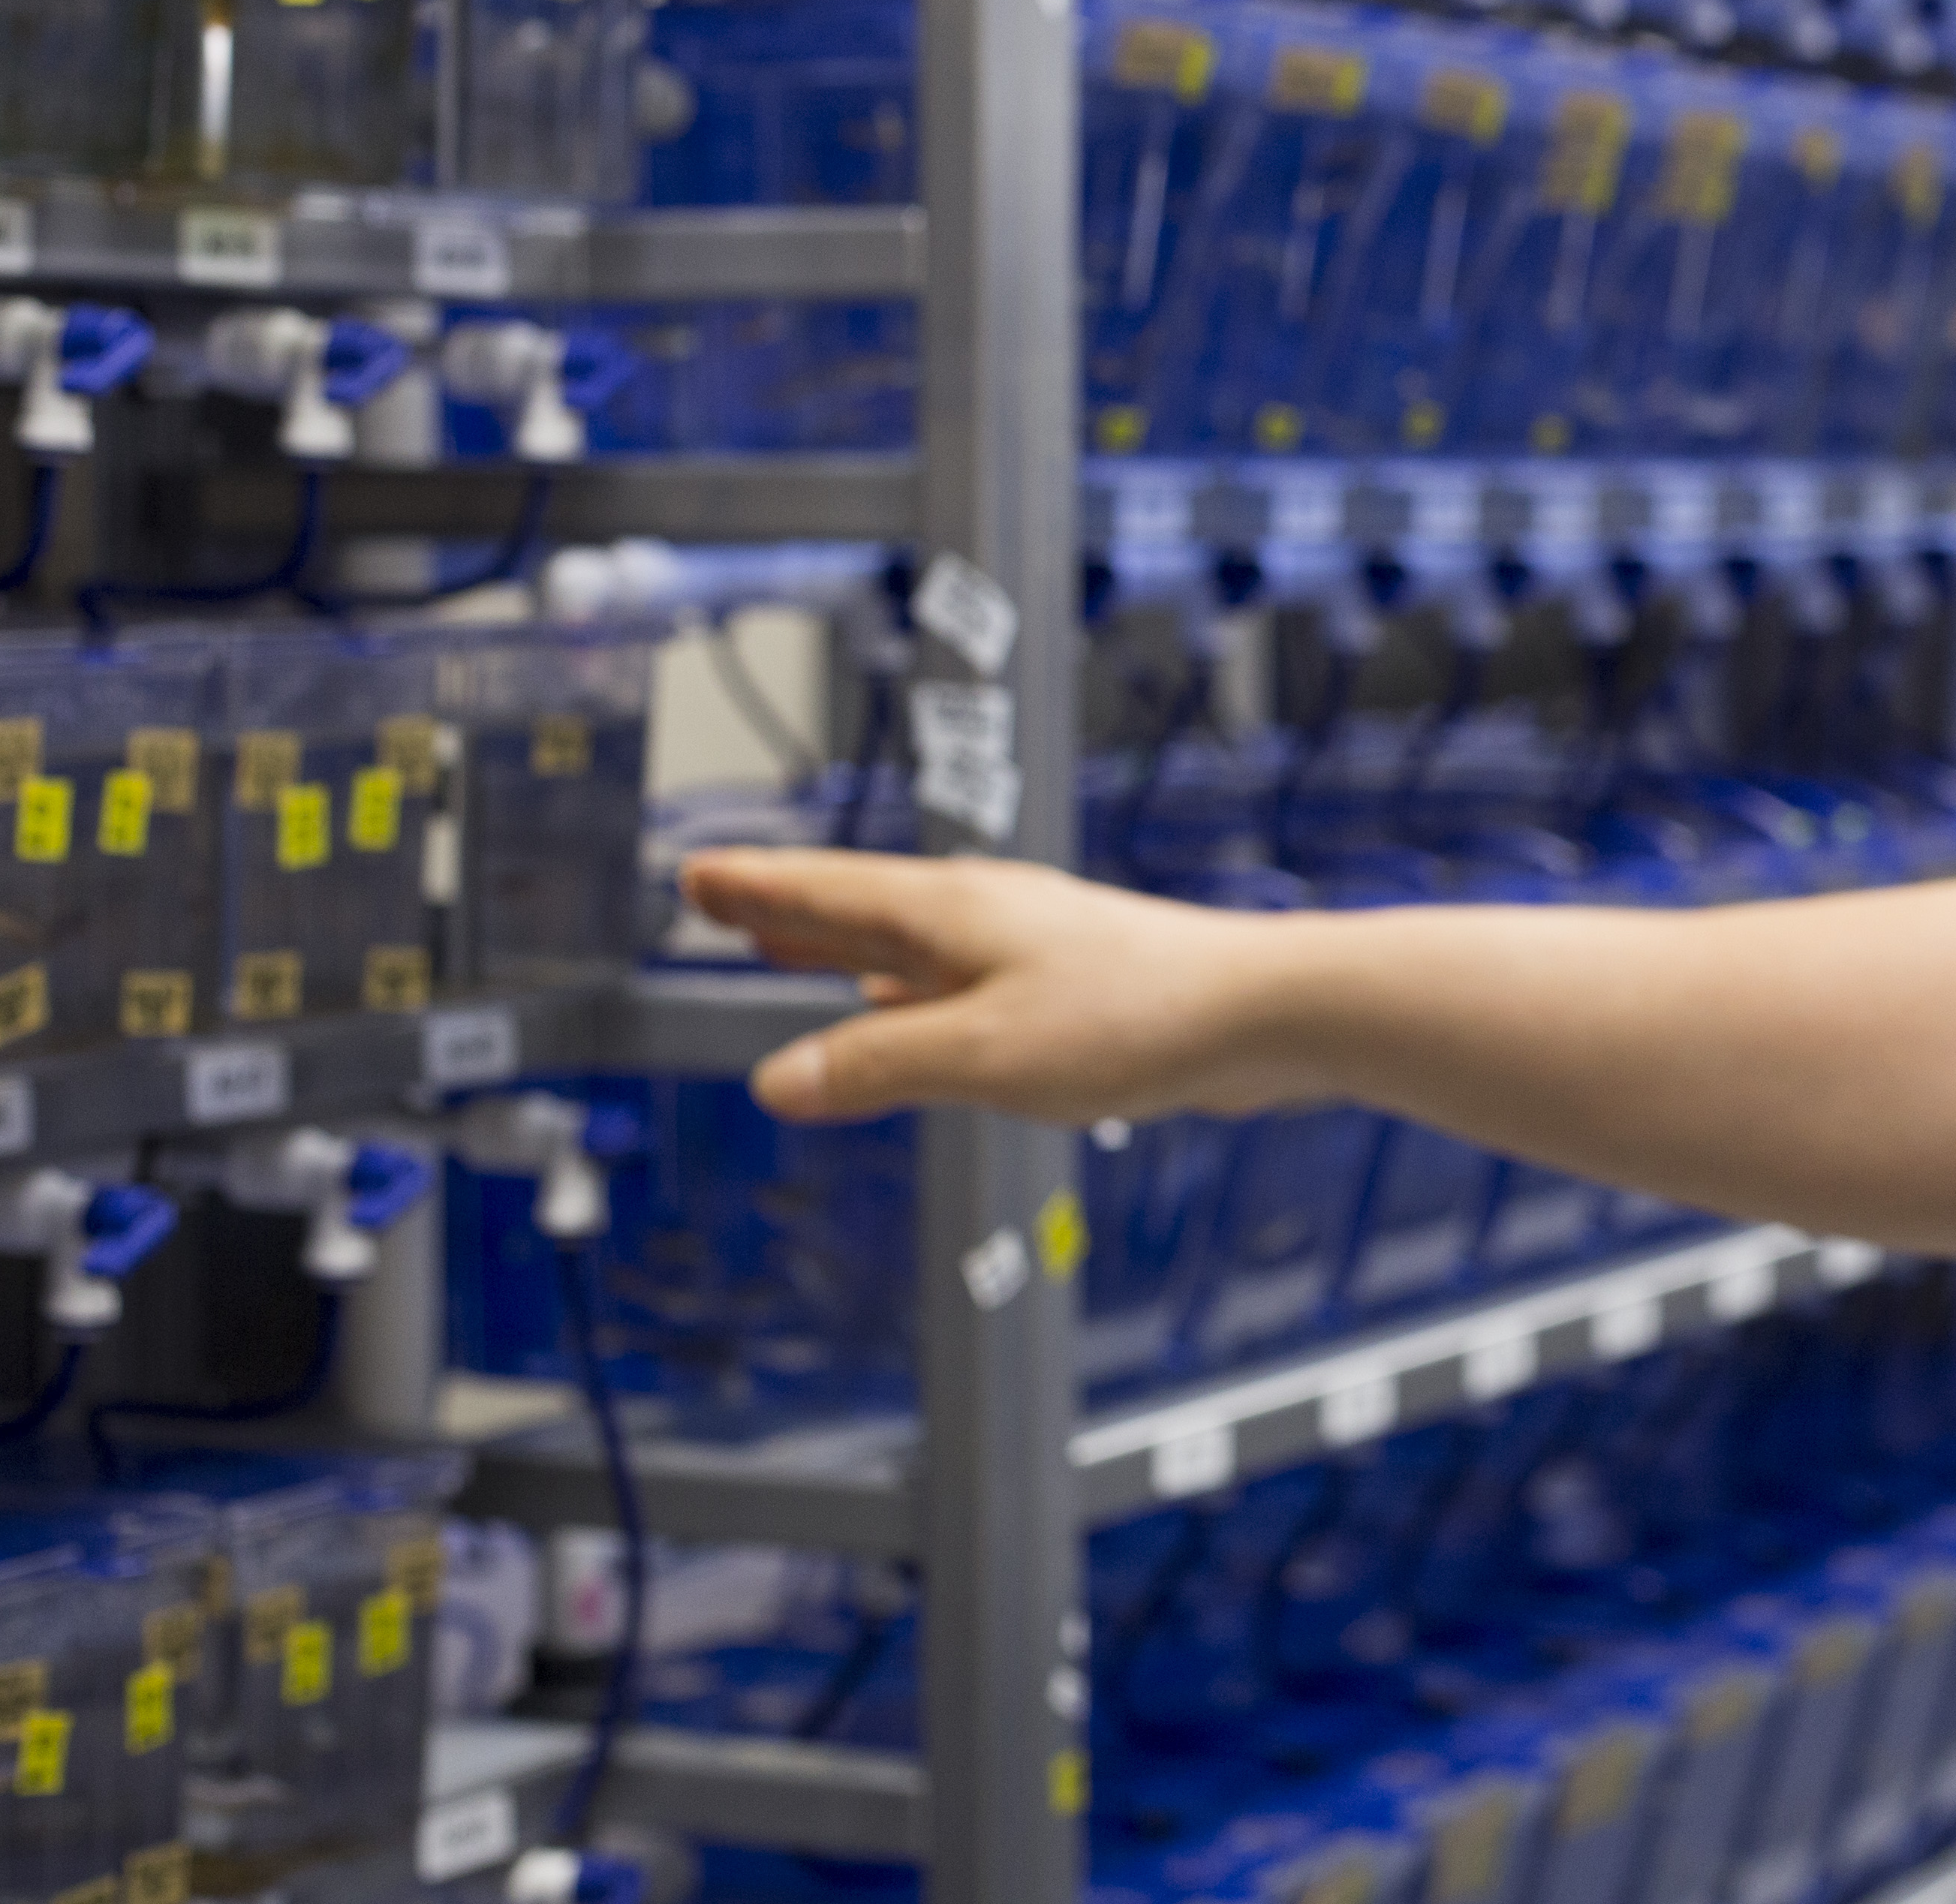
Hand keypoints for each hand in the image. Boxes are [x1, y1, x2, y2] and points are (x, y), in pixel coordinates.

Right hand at [680, 849, 1297, 1126]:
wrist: (1260, 1013)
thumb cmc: (1136, 1017)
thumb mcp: (981, 1054)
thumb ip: (876, 1068)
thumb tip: (777, 1082)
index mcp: (950, 915)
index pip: (827, 893)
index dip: (757, 890)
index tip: (695, 873)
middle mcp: (981, 918)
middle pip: (859, 910)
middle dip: (786, 909)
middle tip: (720, 900)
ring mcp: (1023, 949)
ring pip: (905, 948)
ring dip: (840, 949)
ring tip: (785, 947)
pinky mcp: (1062, 988)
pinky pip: (951, 983)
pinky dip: (903, 991)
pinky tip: (898, 1011)